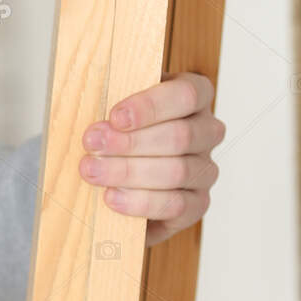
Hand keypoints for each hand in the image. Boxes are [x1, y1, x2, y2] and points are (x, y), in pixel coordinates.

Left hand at [79, 70, 225, 247]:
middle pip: (180, 136)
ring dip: (128, 172)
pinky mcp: (198, 202)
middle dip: (129, 142)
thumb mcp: (119, 109)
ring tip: (92, 171)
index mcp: (195, 96)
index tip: (115, 117)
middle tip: (92, 145)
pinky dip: (141, 202)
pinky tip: (112, 196)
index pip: (187, 95)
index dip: (150, 106)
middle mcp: (207, 131)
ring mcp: (206, 169)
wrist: (123, 179)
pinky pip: (177, 204)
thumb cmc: (121, 132)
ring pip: (177, 171)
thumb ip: (114, 104)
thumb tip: (97, 116)